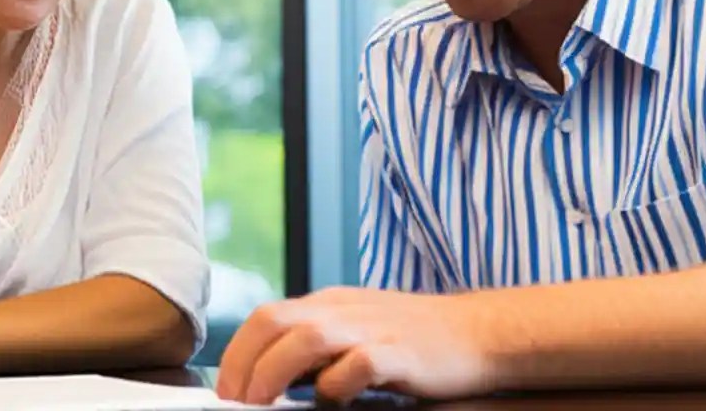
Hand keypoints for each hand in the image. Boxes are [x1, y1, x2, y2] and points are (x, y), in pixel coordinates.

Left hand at [216, 287, 489, 404]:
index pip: (265, 317)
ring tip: (260, 404)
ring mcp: (370, 329)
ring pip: (305, 339)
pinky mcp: (398, 354)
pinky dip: (335, 383)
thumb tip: (268, 379)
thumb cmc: (414, 339)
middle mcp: (343, 310)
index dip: (237, 353)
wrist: (478, 333)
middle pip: (274, 322)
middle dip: (243, 363)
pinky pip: (356, 365)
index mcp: (329, 304)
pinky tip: (330, 400)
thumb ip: (317, 347)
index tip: (227, 389)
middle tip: (235, 401)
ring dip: (273, 372)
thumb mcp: (357, 330)